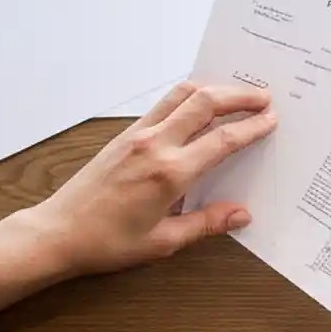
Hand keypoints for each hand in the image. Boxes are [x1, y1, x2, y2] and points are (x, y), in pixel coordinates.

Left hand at [25, 81, 276, 275]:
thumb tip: (242, 214)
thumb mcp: (163, 242)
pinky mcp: (124, 135)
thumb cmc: (108, 243)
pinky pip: (163, 105)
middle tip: (264, 97)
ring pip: (181, 94)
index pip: (222, 140)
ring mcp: (137, 135)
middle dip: (239, 95)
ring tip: (236, 93)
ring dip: (212, 89)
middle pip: (204, 102)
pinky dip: (188, 97)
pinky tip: (198, 106)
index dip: (252, 127)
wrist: (58, 232)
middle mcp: (154, 145)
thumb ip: (206, 224)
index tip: (272, 119)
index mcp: (169, 173)